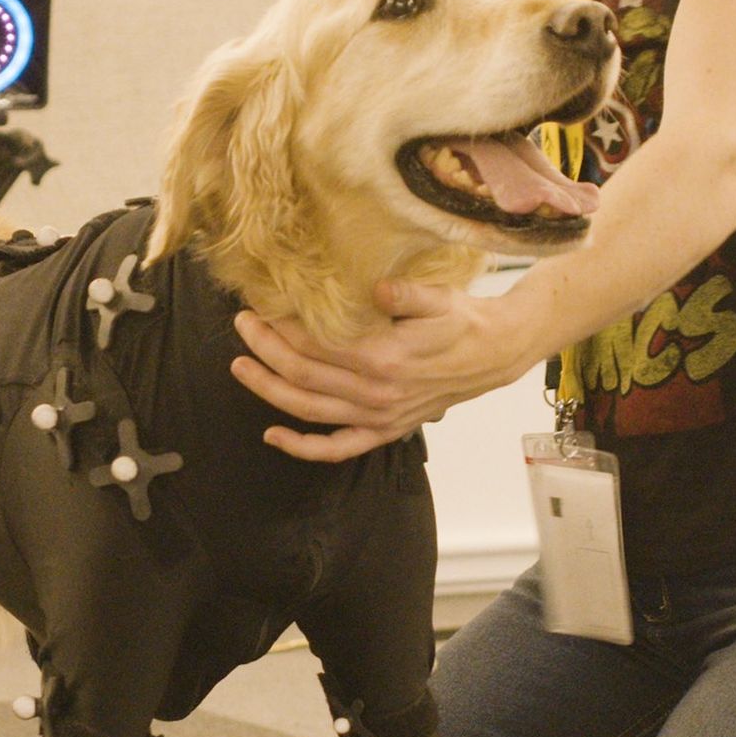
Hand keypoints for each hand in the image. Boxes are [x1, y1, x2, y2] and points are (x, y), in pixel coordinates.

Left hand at [232, 279, 540, 461]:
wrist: (494, 353)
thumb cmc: (462, 320)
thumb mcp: (438, 297)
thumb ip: (405, 294)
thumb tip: (376, 288)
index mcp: (386, 359)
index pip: (317, 346)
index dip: (283, 329)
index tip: (262, 308)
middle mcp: (377, 393)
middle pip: (304, 376)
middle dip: (265, 351)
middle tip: (243, 326)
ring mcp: (379, 417)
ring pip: (310, 410)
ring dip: (269, 390)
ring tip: (241, 368)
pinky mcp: (386, 430)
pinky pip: (338, 448)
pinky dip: (302, 447)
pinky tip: (274, 436)